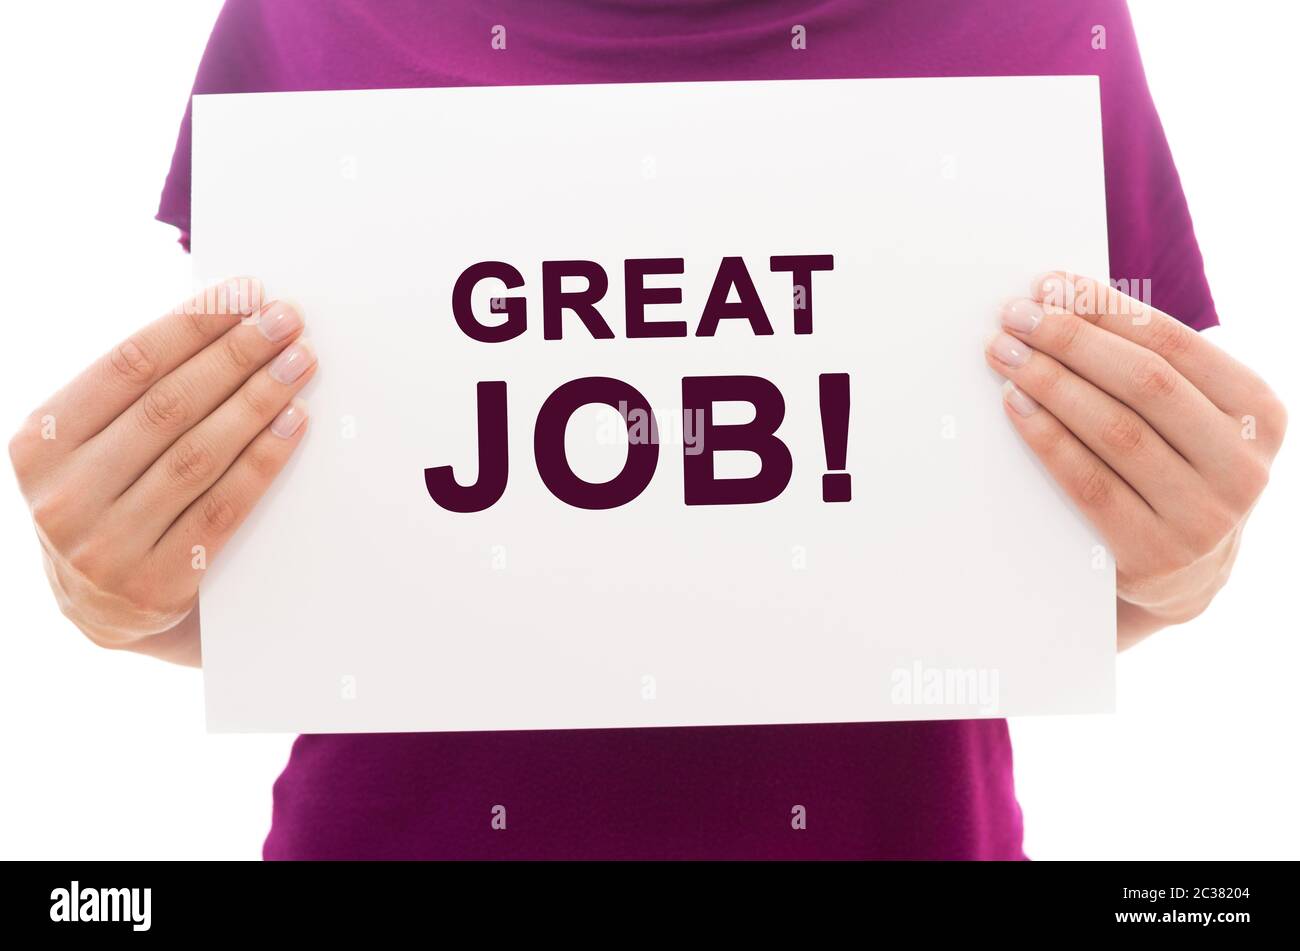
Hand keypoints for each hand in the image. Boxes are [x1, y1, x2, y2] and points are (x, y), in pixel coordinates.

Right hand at [8, 278, 315, 665]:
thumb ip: (137, 396)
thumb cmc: (111, 502)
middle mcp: (63, 495)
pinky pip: (223, 509)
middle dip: (236, 354)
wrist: (105, 613)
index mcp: (39, 444)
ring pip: (198, 455)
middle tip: (287, 320)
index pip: (127, 366)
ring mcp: (105, 547)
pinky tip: (294, 423)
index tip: (245, 293)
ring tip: (299, 363)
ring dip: (258, 400)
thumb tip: (223, 317)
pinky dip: (263, 460)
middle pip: (169, 406)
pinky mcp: (156, 586)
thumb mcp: (95, 448)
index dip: (192, 325)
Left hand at [985, 273, 1284, 649]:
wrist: (1183, 573)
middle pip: (1145, 384)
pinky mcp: (1154, 556)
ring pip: (1115, 431)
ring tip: (1005, 355)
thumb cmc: (1173, 469)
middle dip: (1072, 341)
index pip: (1175, 344)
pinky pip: (1089, 484)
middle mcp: (1242, 466)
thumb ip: (1150, 366)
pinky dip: (1047, 438)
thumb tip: (1063, 297)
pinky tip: (1015, 407)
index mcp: (1258, 414)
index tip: (1051, 285)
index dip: (1107, 310)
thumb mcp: (1189, 419)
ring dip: (1051, 384)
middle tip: (1016, 316)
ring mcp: (1203, 517)